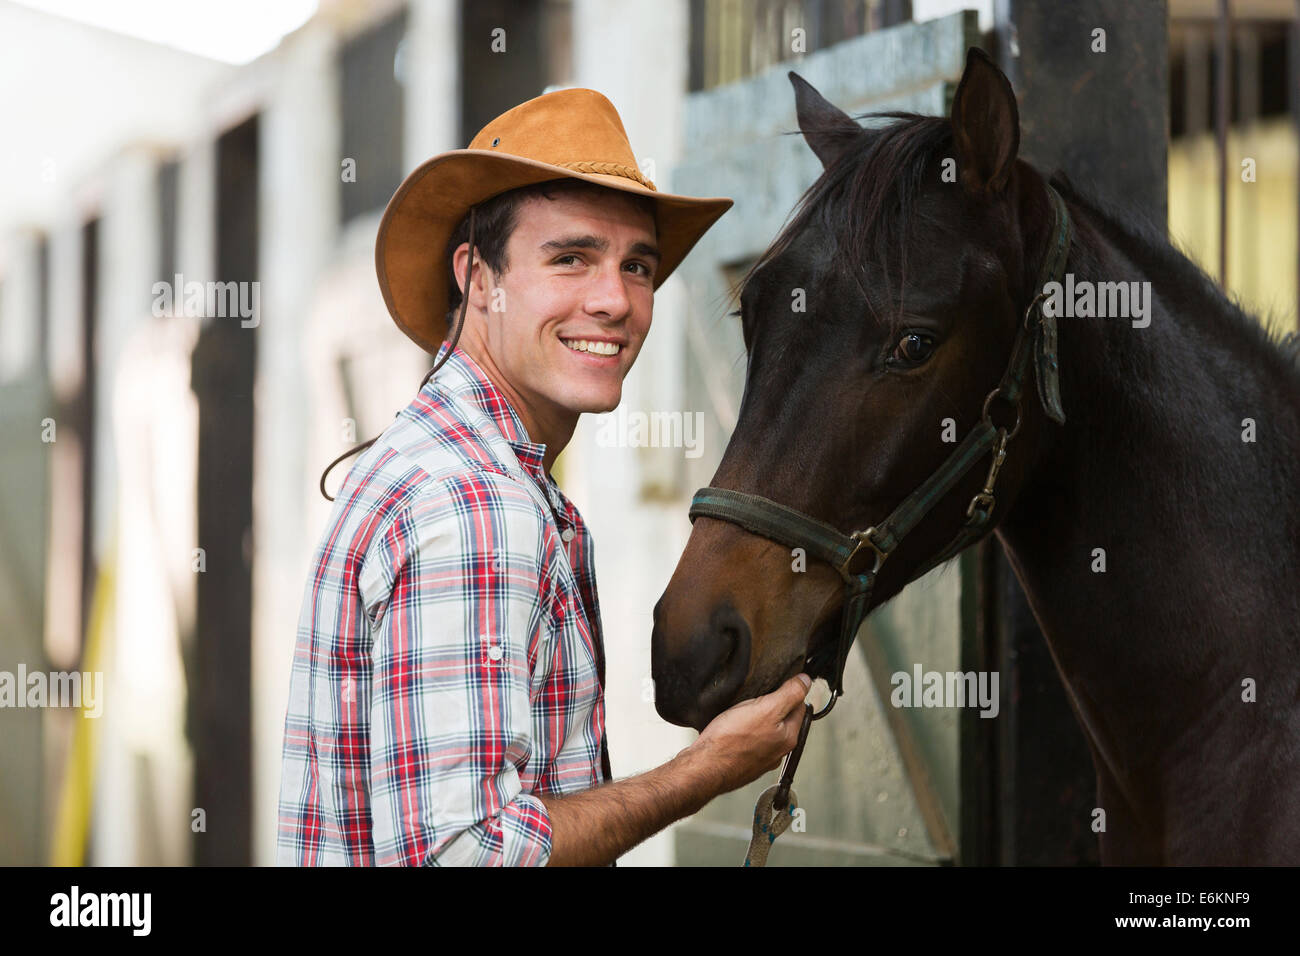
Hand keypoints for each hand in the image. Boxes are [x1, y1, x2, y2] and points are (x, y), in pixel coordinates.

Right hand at [686, 674, 810, 796]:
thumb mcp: (766, 709)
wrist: (704, 766)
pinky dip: (744, 732)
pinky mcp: (743, 762)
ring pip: (765, 730)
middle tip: (756, 697)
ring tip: (742, 712)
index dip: (790, 691)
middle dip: (773, 705)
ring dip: (757, 719)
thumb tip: (806, 682)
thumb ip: (789, 694)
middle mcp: (778, 751)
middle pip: (782, 719)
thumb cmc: (731, 739)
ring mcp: (761, 759)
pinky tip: (732, 728)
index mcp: (788, 737)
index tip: (778, 683)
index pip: (800, 707)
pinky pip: (749, 741)